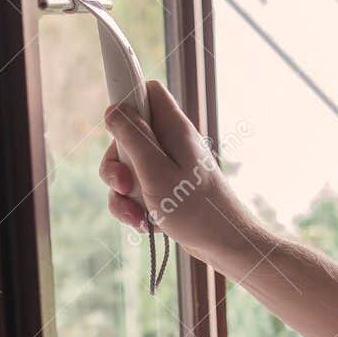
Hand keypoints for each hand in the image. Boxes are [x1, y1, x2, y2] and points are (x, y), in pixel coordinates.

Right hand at [99, 80, 263, 272]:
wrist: (225, 245)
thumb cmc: (195, 209)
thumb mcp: (155, 171)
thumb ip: (133, 137)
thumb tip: (113, 109)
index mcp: (174, 130)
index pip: (148, 92)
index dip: (126, 99)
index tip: (112, 124)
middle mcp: (172, 144)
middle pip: (128, 136)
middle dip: (116, 164)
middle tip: (123, 185)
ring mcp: (169, 167)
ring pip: (128, 169)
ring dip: (123, 195)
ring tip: (137, 216)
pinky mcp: (166, 190)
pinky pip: (138, 191)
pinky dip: (135, 208)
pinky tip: (144, 224)